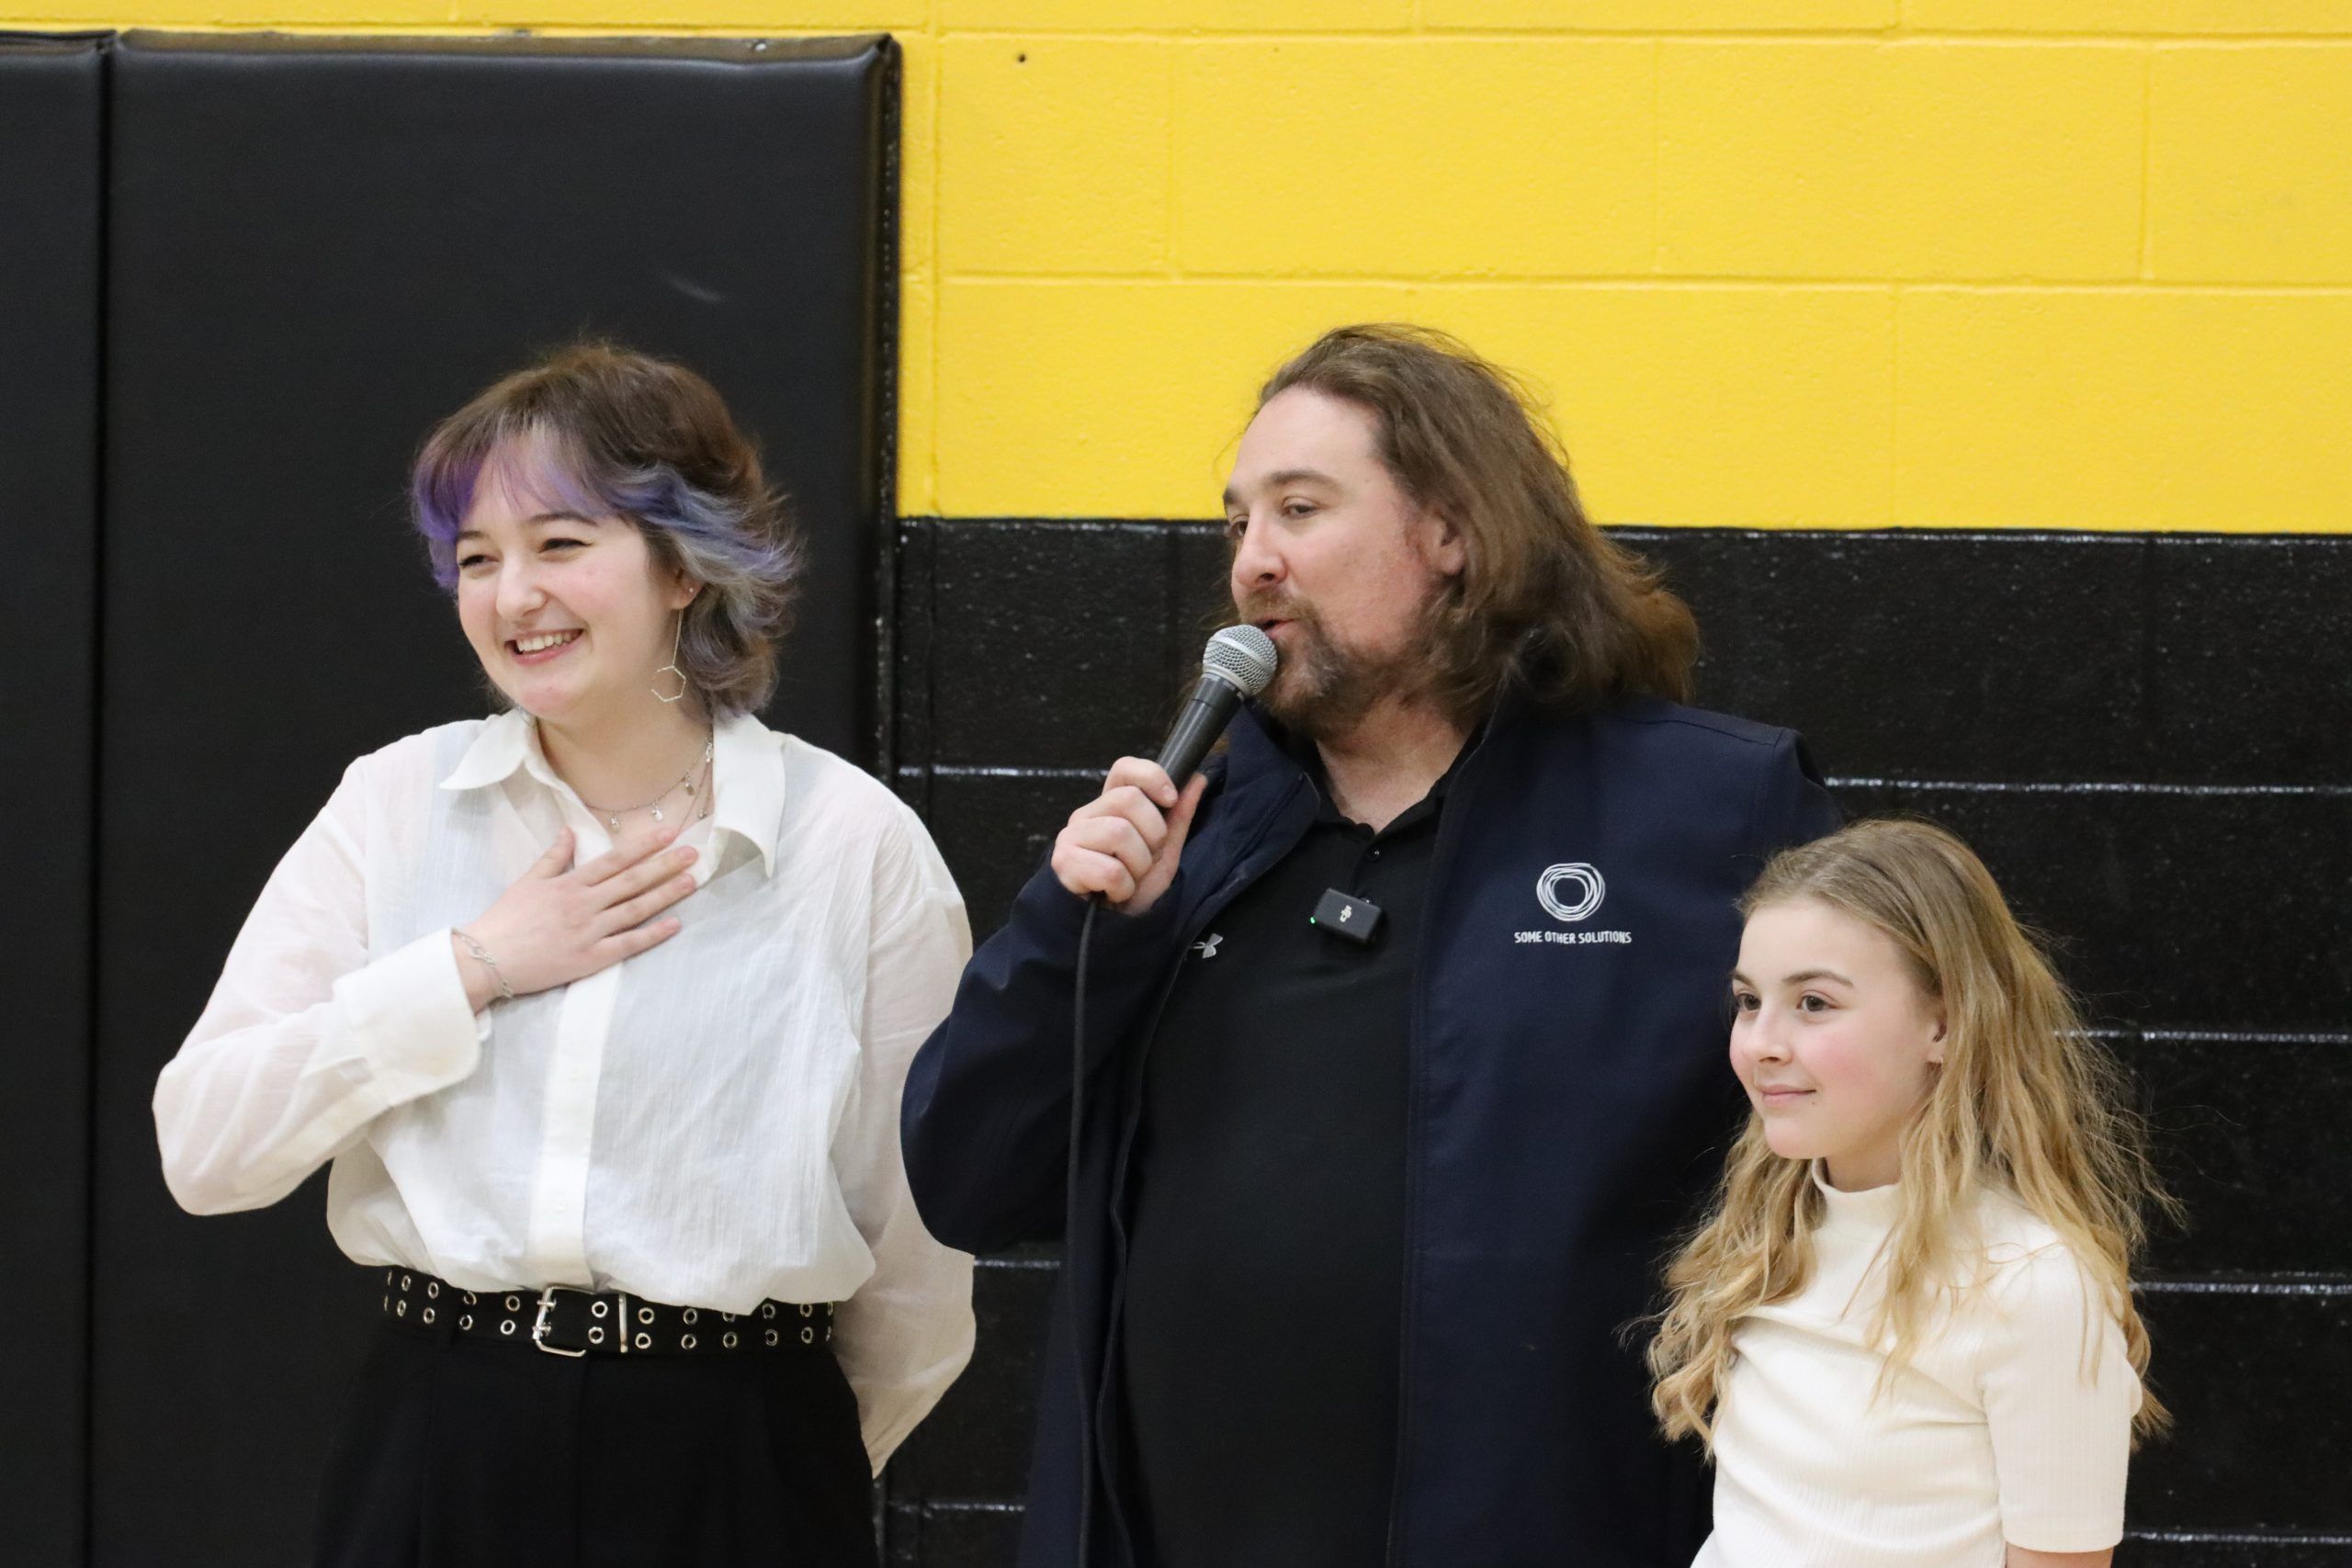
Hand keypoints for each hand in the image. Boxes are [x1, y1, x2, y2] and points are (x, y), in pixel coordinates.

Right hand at [451, 826, 698, 1007]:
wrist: (487, 959)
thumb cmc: (506, 919)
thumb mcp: (528, 880)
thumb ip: (553, 856)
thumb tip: (568, 830)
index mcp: (570, 883)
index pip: (615, 859)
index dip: (644, 845)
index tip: (669, 832)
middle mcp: (585, 904)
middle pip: (632, 880)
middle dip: (665, 864)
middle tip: (693, 852)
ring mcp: (590, 931)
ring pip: (635, 909)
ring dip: (666, 894)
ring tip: (691, 881)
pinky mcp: (591, 958)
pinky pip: (627, 944)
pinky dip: (652, 934)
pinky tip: (675, 924)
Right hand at [1049, 758, 1207, 915]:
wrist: (1108, 929)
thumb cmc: (1132, 888)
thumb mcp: (1163, 853)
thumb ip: (1178, 817)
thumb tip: (1198, 778)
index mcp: (1108, 806)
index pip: (1124, 769)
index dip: (1151, 776)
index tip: (1170, 798)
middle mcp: (1085, 815)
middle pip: (1128, 799)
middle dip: (1152, 834)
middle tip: (1145, 859)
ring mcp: (1070, 837)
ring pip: (1120, 833)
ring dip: (1137, 866)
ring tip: (1129, 879)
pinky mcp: (1064, 864)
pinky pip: (1110, 870)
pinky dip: (1123, 888)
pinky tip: (1114, 894)